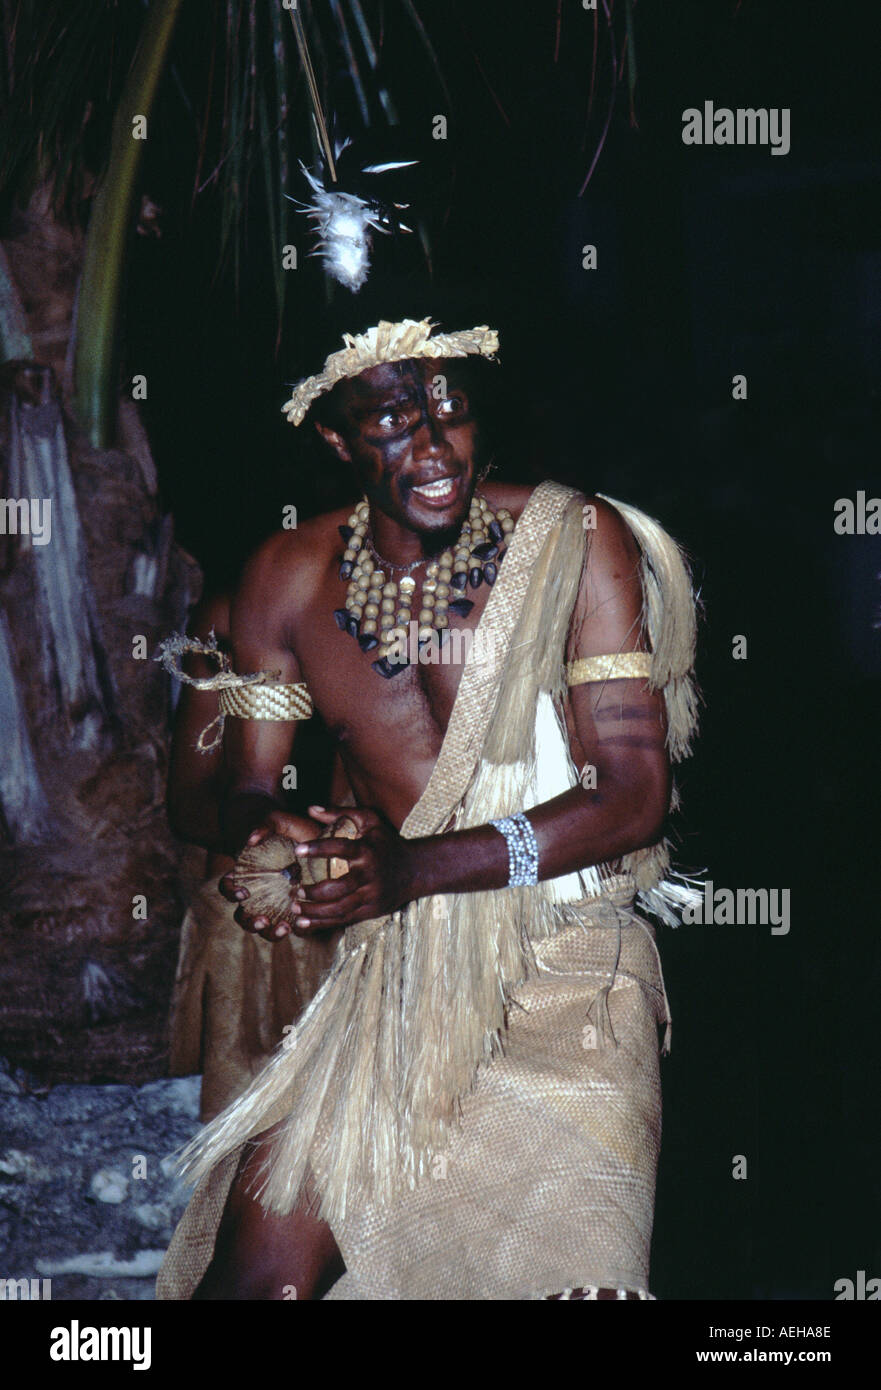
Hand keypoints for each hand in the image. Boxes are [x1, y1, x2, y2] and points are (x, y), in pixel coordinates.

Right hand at [219, 809, 320, 939]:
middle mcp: (257, 895)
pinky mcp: (296, 910)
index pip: (227, 888)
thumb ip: (264, 825)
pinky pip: (292, 927)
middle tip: (262, 920)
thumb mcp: (276, 820)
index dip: (232, 892)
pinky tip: (304, 925)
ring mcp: (275, 904)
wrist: (305, 835)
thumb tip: (251, 840)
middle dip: (250, 923)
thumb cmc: (285, 828)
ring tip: (283, 928)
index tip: (244, 892)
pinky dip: (296, 930)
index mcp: (246, 876)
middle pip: (243, 917)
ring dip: (269, 933)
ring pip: (264, 929)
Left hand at [288, 804, 415, 932]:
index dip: (318, 849)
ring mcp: (370, 896)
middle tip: (295, 889)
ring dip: (315, 911)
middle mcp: (368, 875)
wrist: (415, 870)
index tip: (298, 850)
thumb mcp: (370, 821)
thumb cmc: (386, 843)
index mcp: (367, 851)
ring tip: (295, 907)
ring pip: (340, 909)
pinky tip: (304, 923)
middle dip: (314, 892)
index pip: (340, 848)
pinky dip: (323, 923)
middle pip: (339, 888)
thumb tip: (310, 809)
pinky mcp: (370, 911)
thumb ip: (340, 813)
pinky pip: (344, 920)